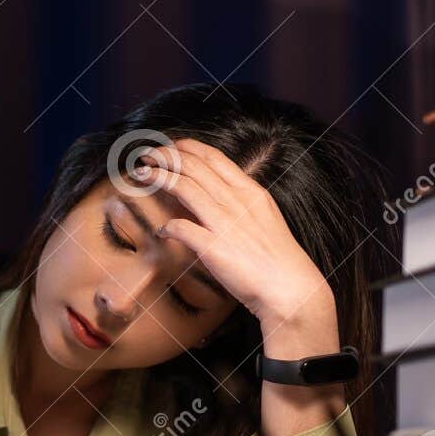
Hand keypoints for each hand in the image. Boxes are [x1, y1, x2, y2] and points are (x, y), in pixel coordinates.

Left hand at [129, 136, 337, 344]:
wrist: (290, 289)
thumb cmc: (277, 258)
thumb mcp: (264, 217)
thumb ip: (240, 203)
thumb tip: (215, 195)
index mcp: (249, 192)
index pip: (214, 158)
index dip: (187, 148)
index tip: (170, 146)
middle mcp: (236, 201)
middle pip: (194, 167)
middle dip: (166, 156)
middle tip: (147, 155)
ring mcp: (225, 223)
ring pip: (185, 188)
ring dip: (160, 177)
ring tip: (143, 174)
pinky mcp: (214, 248)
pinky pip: (181, 229)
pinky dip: (167, 226)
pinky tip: (160, 230)